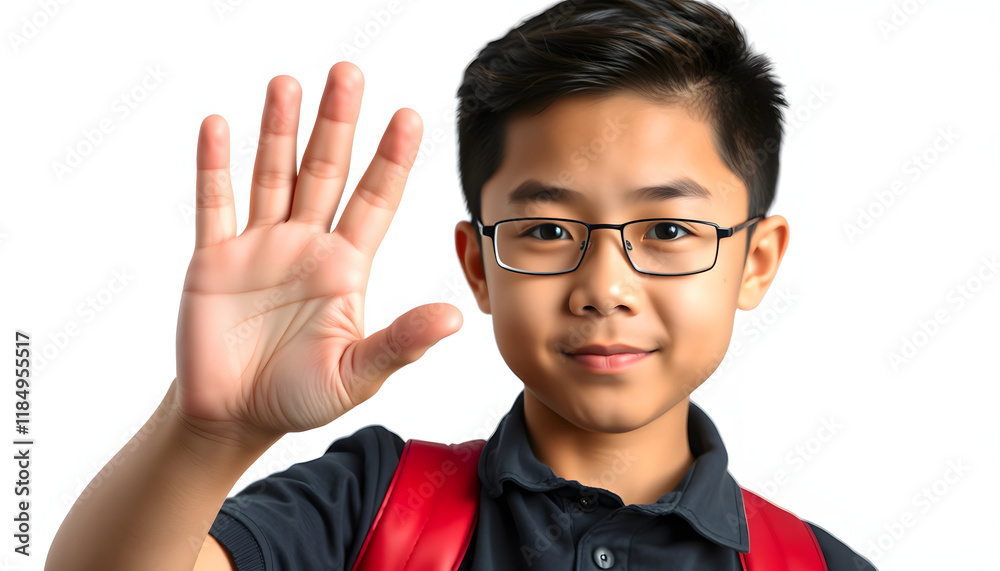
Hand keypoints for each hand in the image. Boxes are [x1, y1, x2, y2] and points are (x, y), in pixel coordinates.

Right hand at [174, 62, 461, 442]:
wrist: (235, 417)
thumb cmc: (301, 397)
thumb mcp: (356, 375)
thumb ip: (399, 343)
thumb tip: (454, 319)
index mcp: (345, 267)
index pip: (375, 200)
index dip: (392, 159)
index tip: (411, 116)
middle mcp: (306, 245)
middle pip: (325, 171)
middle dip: (337, 123)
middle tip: (348, 74)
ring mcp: (259, 247)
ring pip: (272, 175)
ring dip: (278, 130)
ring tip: (289, 84)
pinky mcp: (213, 259)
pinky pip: (215, 204)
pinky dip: (215, 167)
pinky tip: (220, 127)